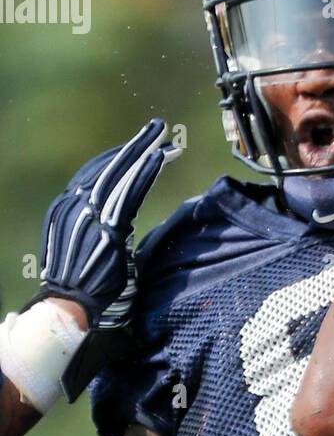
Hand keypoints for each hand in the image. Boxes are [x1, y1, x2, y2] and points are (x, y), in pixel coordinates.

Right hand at [35, 119, 180, 327]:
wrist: (69, 308)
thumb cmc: (83, 285)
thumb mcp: (86, 245)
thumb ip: (99, 225)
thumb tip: (119, 215)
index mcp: (67, 207)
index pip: (96, 172)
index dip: (122, 155)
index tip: (143, 145)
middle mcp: (74, 205)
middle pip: (108, 166)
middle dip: (136, 145)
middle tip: (158, 127)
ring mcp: (89, 216)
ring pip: (121, 174)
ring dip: (145, 152)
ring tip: (165, 138)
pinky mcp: (107, 228)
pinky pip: (130, 193)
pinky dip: (146, 173)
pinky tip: (160, 158)